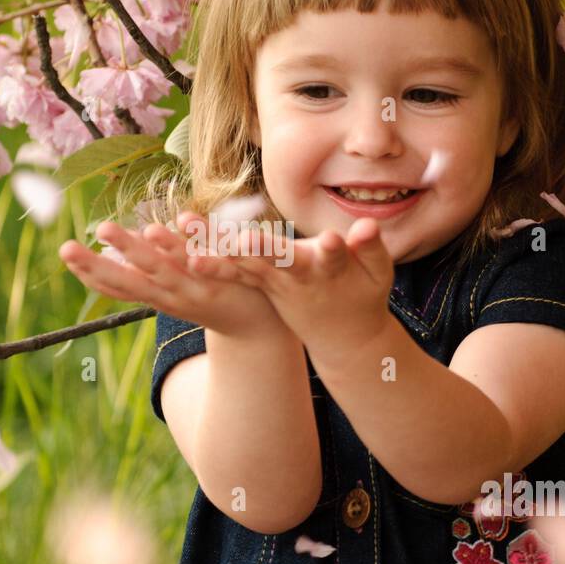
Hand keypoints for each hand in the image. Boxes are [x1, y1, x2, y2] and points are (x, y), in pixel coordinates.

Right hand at [58, 211, 286, 340]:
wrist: (263, 327)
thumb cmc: (212, 297)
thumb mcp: (174, 286)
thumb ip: (149, 270)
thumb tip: (118, 253)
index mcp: (159, 295)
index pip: (118, 285)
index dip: (91, 271)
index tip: (65, 254)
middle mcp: (173, 295)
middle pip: (131, 279)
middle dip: (98, 263)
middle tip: (66, 248)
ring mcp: (199, 286)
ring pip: (164, 266)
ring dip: (137, 248)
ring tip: (110, 229)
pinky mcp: (227, 277)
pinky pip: (209, 254)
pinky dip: (194, 239)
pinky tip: (181, 218)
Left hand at [191, 217, 394, 361]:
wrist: (342, 337)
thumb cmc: (363, 296)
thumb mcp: (378, 275)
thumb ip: (371, 249)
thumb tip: (366, 226)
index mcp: (332, 271)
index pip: (334, 257)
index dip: (335, 249)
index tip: (332, 240)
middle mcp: (299, 278)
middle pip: (279, 261)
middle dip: (261, 251)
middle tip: (245, 241)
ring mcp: (277, 284)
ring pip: (246, 267)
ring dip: (220, 261)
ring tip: (194, 256)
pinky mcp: (262, 285)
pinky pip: (234, 272)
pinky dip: (212, 263)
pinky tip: (186, 248)